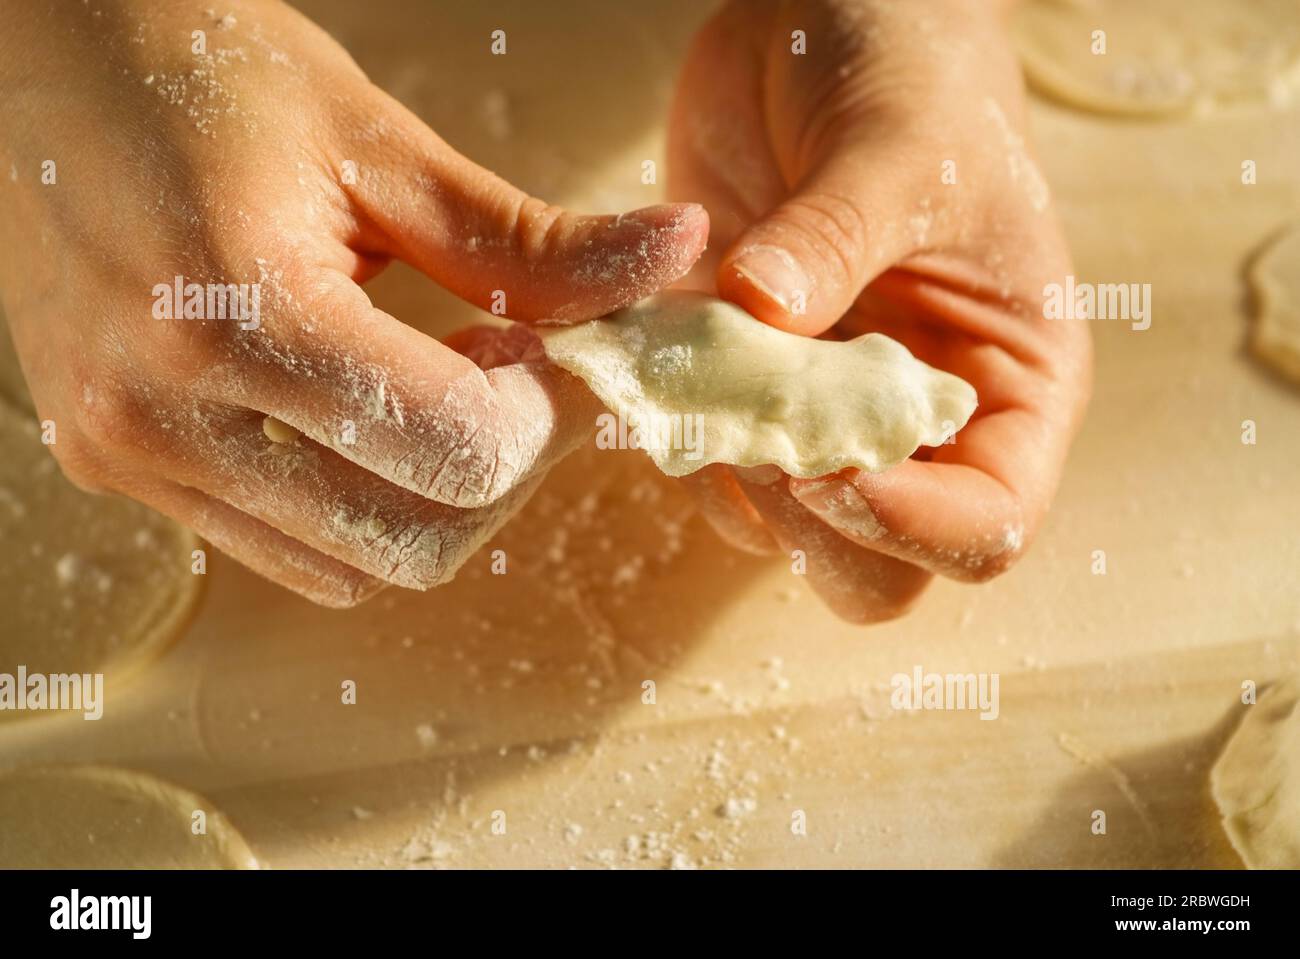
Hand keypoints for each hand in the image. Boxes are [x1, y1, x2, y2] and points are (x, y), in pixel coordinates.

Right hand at [0, 0, 706, 605]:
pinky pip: (288, 550)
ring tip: (431, 380)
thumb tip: (678, 253)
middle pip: (416, 540)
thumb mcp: (384, 148)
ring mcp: (130, 454)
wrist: (52, 63)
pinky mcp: (117, 468)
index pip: (456, 452)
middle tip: (507, 370)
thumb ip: (534, 241)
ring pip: (355, 566)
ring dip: (433, 496)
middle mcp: (162, 412)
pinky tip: (366, 409)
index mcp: (232, 312)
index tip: (547, 348)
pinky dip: (361, 504)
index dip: (542, 414)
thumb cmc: (211, 77)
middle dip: (501, 470)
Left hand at [669, 0, 1089, 621]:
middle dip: (817, 528)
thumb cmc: (910, 79)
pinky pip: (711, 469)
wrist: (829, 30)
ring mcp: (831, 417)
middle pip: (885, 571)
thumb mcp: (896, 146)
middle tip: (758, 441)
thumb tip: (759, 314)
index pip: (990, 528)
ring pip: (786, 535)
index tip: (825, 463)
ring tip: (704, 382)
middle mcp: (926, 425)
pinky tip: (665, 367)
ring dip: (733, 484)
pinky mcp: (750, 390)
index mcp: (1010, 387)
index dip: (912, 524)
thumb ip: (835, 237)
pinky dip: (681, 440)